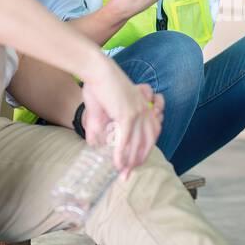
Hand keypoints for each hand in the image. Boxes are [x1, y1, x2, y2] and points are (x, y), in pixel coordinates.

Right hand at [80, 62, 163, 177]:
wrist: (96, 70)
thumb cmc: (98, 86)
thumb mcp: (101, 111)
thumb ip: (99, 128)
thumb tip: (93, 144)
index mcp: (142, 108)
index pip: (151, 134)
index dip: (144, 151)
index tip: (133, 165)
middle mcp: (144, 111)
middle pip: (147, 142)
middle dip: (138, 160)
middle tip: (127, 174)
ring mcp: (137, 113)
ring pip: (138, 144)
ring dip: (130, 161)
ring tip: (122, 173)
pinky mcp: (127, 114)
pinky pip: (126, 139)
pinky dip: (122, 153)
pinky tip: (117, 164)